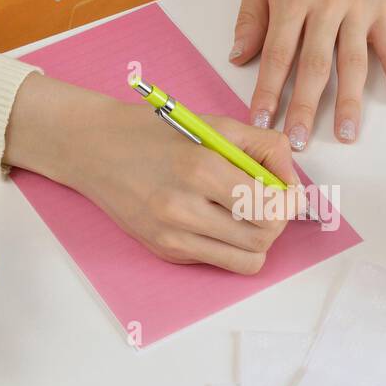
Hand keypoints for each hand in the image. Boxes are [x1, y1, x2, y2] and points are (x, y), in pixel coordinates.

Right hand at [5, 74, 300, 273]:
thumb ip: (264, 147)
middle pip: (264, 239)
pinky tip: (216, 219)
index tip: (285, 188)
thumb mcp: (215, 124)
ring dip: (257, 239)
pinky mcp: (166, 253)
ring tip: (245, 213)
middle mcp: (184, 210)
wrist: (93, 149)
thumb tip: (292, 180)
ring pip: (247, 261)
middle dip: (276, 220)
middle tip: (267, 199)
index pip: (270, 208)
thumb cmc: (154, 132)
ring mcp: (172, 238)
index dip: (289, 200)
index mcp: (200, 170)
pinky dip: (229, 245)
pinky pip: (219, 261)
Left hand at [230, 0, 385, 150]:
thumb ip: (250, 18)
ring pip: (353, 61)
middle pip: (315, 65)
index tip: (261, 121)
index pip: (277, 54)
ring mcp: (356, 7)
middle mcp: (325, 5)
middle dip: (306, 107)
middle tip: (300, 142)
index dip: (268, 91)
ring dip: (350, 101)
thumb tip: (239, 58)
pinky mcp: (381, 6)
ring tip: (347, 134)